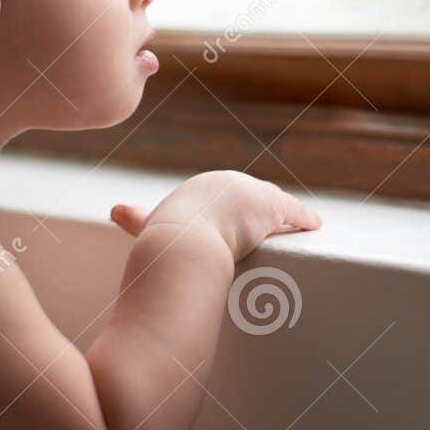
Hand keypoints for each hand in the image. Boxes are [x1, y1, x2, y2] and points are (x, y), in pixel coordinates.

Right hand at [110, 170, 322, 262]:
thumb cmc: (162, 242)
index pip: (215, 196)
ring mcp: (248, 194)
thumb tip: (114, 209)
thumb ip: (134, 218)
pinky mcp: (270, 208)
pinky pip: (293, 213)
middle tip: (270, 221)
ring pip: (273, 204)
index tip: (233, 212)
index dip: (225, 206)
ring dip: (285, 214)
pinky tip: (315, 225)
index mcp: (197, 190)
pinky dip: (304, 219)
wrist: (181, 245)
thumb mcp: (147, 225)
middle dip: (258, 207)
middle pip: (248, 196)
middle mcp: (224, 183)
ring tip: (296, 225)